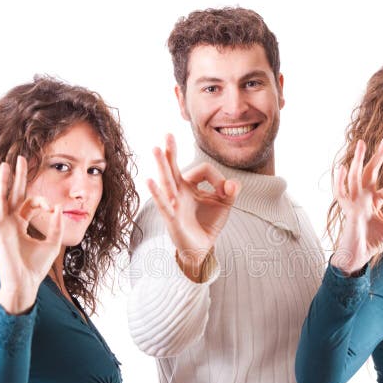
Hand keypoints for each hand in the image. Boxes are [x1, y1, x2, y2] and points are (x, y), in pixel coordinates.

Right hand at [0, 156, 64, 313]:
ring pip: (0, 200)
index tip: (51, 206)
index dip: (40, 201)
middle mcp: (10, 223)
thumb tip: (57, 207)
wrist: (26, 284)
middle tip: (20, 157)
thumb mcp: (52, 243)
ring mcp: (2, 228)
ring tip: (5, 165)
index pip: (27, 203)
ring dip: (2, 183)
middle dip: (17, 177)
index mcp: (21, 224)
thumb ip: (55, 225)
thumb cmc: (37, 267)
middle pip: (12, 194)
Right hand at [147, 134, 240, 280]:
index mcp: (190, 184)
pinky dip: (157, 192)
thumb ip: (231, 191)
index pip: (203, 169)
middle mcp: (178, 190)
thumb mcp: (224, 205)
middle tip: (168, 134)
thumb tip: (231, 184)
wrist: (200, 248)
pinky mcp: (171, 217)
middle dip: (171, 150)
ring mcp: (173, 203)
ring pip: (167, 180)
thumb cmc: (208, 223)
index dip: (218, 178)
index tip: (226, 191)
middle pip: (173, 166)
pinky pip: (163, 203)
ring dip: (162, 164)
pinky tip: (150, 180)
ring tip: (156, 148)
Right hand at [332, 137, 382, 274]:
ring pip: (356, 176)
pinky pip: (341, 193)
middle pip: (370, 172)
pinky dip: (339, 181)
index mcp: (373, 201)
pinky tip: (341, 168)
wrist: (358, 256)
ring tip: (362, 143)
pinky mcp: (349, 210)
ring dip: (359, 159)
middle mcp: (363, 197)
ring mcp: (354, 202)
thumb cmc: (372, 243)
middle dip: (378, 156)